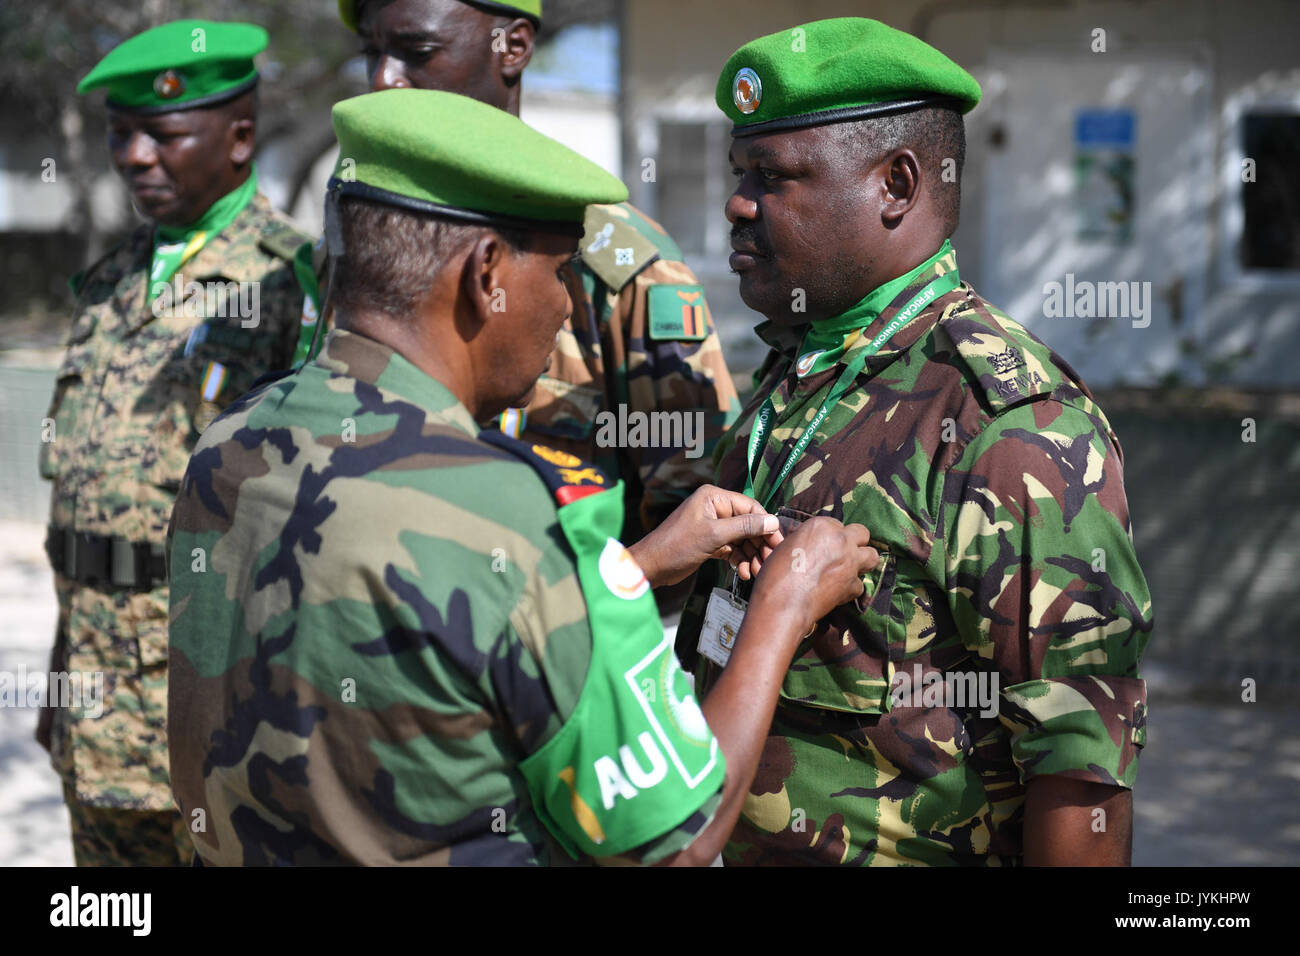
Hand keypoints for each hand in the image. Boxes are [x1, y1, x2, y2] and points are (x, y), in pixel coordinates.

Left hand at [628, 485, 782, 587]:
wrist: (652, 567)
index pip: (750, 507)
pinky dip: (738, 560)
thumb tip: (772, 521)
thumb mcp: (714, 535)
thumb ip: (744, 527)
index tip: (779, 543)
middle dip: (759, 544)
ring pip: (741, 539)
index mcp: (714, 498)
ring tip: (754, 572)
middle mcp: (715, 508)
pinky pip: (732, 549)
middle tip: (768, 563)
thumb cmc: (677, 546)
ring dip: (750, 555)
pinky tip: (742, 572)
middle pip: (748, 524)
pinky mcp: (710, 542)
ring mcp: (713, 526)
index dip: (766, 525)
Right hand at [749, 517, 878, 641]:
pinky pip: (860, 584)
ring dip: (863, 562)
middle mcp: (840, 539)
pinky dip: (850, 588)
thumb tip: (811, 545)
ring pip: (872, 556)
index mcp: (821, 525)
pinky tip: (838, 592)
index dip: (831, 536)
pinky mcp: (853, 584)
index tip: (824, 546)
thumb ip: (806, 540)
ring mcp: (850, 561)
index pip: (837, 524)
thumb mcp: (786, 546)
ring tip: (850, 569)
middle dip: (856, 542)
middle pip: (862, 533)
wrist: (782, 602)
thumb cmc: (776, 574)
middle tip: (844, 553)